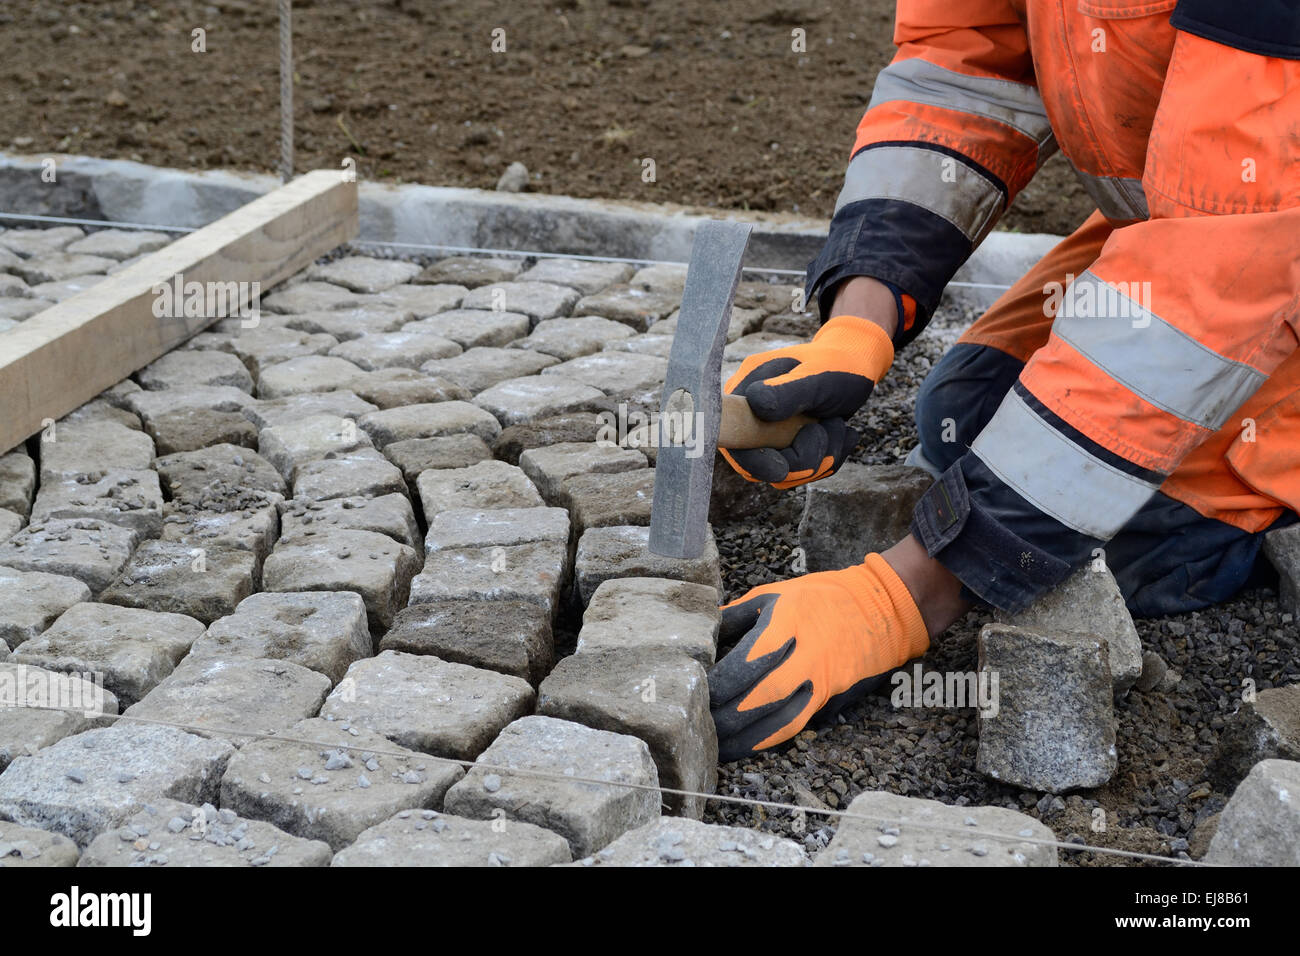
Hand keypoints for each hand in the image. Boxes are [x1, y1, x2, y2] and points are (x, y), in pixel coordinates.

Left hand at [708, 553, 929, 760]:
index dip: (718, 682)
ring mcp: (820, 680)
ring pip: (777, 720)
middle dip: (724, 715)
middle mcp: (805, 654)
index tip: (694, 690)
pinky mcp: (827, 698)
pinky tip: (740, 747)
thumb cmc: (816, 599)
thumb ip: (734, 616)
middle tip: (696, 723)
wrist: (877, 610)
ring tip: (712, 744)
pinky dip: (764, 741)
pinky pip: (793, 726)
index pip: (746, 661)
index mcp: (786, 622)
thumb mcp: (773, 596)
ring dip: (741, 738)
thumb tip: (698, 634)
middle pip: (759, 696)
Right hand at [720, 310, 894, 487]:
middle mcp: (751, 416)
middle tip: (830, 430)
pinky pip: (803, 471)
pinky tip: (844, 434)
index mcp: (746, 392)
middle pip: (758, 464)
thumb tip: (755, 403)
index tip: (781, 468)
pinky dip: (829, 458)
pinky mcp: (788, 447)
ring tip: (839, 425)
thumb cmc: (835, 363)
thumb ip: (787, 391)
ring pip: (786, 473)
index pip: (733, 437)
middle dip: (801, 460)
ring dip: (821, 457)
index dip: (752, 461)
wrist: (855, 366)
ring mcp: (769, 434)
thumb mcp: (816, 375)